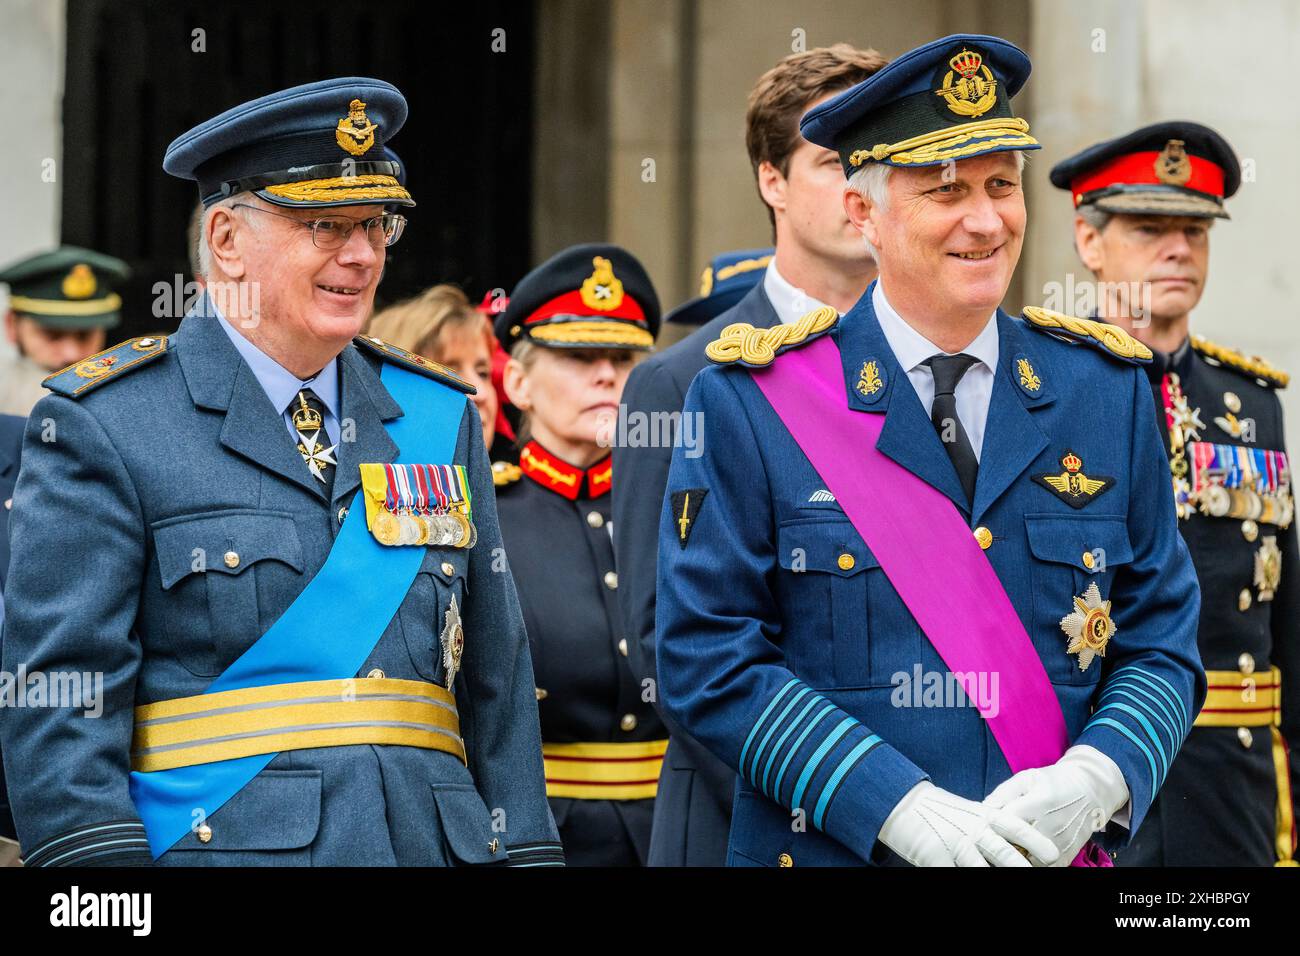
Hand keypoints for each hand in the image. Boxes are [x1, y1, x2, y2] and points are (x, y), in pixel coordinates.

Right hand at [878, 781, 1060, 866]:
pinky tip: (966, 883)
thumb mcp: (970, 811)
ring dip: (993, 879)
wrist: (903, 804)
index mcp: (984, 816)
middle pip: (1005, 854)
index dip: (1036, 841)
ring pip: (981, 870)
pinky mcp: (936, 858)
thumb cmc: (940, 810)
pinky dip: (965, 880)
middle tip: (1037, 874)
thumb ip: (991, 825)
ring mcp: (955, 845)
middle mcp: (973, 830)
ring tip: (1013, 890)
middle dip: (1022, 868)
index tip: (1052, 855)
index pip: (1016, 828)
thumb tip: (1016, 843)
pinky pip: (953, 875)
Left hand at [983, 745, 1129, 866]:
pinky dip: (1029, 864)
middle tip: (987, 841)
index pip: (1009, 819)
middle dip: (999, 844)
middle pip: (1017, 845)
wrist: (1091, 791)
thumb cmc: (1054, 782)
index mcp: (1041, 802)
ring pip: (1029, 861)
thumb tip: (983, 808)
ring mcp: (1061, 844)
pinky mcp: (1067, 857)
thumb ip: (1004, 792)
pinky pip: (1043, 868)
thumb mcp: (1028, 778)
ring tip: (1002, 849)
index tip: (984, 821)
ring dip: (1013, 857)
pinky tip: (1020, 855)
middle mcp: (1052, 826)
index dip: (993, 822)